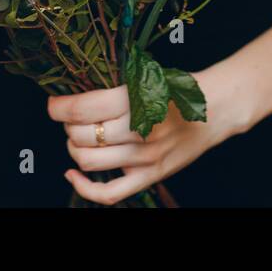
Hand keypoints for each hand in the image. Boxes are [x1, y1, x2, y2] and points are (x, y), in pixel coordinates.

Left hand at [47, 66, 246, 204]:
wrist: (218, 107)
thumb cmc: (181, 87)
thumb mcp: (148, 76)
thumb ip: (114, 88)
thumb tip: (73, 97)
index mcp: (139, 100)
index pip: (84, 108)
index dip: (59, 107)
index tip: (54, 103)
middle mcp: (141, 130)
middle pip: (82, 135)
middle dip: (66, 125)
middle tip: (69, 117)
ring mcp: (146, 157)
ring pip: (89, 161)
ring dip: (73, 147)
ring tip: (77, 137)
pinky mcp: (151, 175)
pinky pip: (109, 194)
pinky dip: (84, 187)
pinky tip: (73, 173)